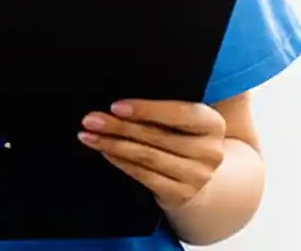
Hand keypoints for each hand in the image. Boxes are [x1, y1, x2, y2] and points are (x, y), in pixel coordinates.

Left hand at [78, 100, 226, 209]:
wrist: (197, 175)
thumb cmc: (181, 136)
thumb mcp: (182, 120)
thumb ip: (161, 110)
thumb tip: (117, 104)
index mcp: (212, 124)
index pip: (180, 114)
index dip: (147, 109)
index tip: (115, 106)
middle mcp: (210, 152)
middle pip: (157, 136)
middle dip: (118, 126)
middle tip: (90, 119)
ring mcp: (198, 176)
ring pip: (147, 156)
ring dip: (112, 144)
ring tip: (88, 135)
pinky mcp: (181, 194)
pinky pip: (144, 175)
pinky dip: (121, 161)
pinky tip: (104, 151)